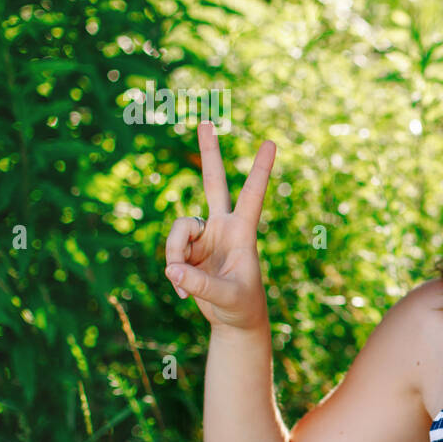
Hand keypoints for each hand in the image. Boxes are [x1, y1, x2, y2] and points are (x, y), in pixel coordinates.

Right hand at [164, 121, 276, 331]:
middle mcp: (223, 227)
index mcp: (243, 232)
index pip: (252, 195)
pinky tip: (183, 292)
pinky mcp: (188, 249)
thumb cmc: (241, 306)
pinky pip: (171, 251)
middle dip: (209, 153)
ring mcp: (204, 236)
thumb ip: (201, 285)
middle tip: (206, 121)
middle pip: (213, 183)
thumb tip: (173, 268)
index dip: (259, 169)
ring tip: (185, 285)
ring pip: (179, 229)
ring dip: (176, 254)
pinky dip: (174, 272)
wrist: (233, 320)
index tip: (271, 142)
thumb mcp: (226, 297)